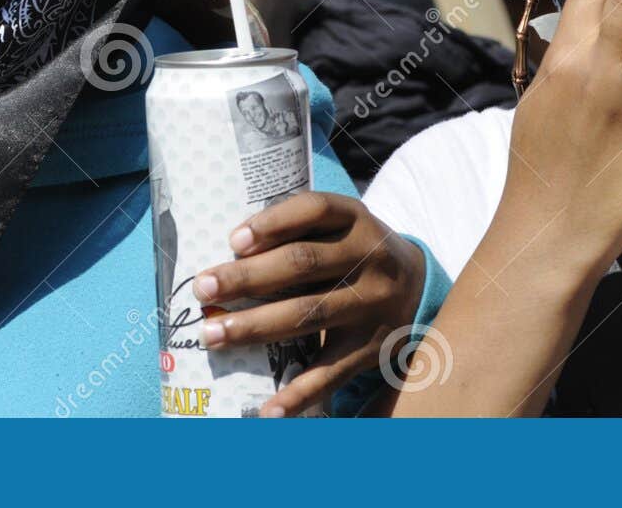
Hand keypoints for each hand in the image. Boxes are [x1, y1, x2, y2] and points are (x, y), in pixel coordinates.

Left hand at [193, 192, 425, 417]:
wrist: (418, 285)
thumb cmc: (353, 250)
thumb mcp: (339, 227)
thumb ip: (297, 232)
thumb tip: (228, 258)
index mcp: (355, 219)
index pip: (314, 210)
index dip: (273, 223)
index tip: (233, 240)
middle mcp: (369, 257)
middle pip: (302, 264)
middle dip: (247, 278)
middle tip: (203, 289)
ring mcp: (372, 304)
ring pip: (309, 315)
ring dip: (255, 327)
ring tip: (213, 335)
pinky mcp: (373, 346)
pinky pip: (331, 371)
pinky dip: (298, 393)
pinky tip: (267, 410)